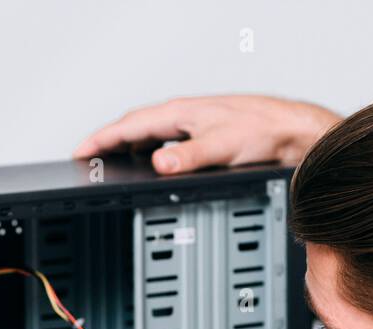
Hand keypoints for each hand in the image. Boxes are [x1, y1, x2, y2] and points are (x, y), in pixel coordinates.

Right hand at [73, 95, 341, 173]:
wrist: (293, 135)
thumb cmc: (265, 132)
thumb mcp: (222, 147)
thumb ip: (189, 157)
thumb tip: (159, 163)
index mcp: (181, 113)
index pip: (129, 126)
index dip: (101, 139)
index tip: (79, 152)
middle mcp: (184, 118)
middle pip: (134, 130)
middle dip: (107, 144)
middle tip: (86, 160)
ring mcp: (192, 128)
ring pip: (149, 138)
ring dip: (128, 151)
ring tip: (110, 167)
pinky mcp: (202, 140)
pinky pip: (166, 147)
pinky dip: (150, 157)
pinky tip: (151, 169)